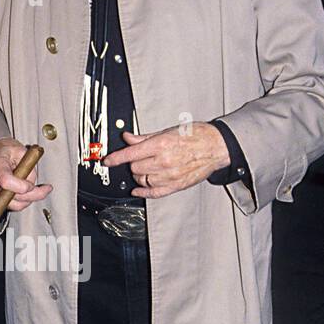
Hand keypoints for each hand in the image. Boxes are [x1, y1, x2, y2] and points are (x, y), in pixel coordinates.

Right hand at [0, 137, 52, 211]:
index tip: (32, 184)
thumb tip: (32, 183)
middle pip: (13, 196)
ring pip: (16, 204)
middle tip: (46, 188)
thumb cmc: (9, 152)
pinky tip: (31, 193)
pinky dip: (25, 201)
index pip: (6, 181)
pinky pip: (14, 206)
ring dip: (30, 199)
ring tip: (38, 189)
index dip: (22, 186)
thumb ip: (28, 167)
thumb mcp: (22, 151)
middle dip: (33, 194)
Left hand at [101, 123, 229, 197]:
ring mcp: (170, 176)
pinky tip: (138, 189)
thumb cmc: (195, 136)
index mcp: (161, 145)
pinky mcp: (176, 185)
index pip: (131, 154)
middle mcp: (164, 161)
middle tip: (137, 159)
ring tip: (144, 169)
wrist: (216, 146)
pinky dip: (143, 192)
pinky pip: (154, 193)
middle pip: (135, 168)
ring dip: (139, 176)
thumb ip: (145, 137)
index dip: (116, 158)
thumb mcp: (168, 131)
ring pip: (142, 180)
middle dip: (132, 163)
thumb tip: (128, 138)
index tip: (108, 161)